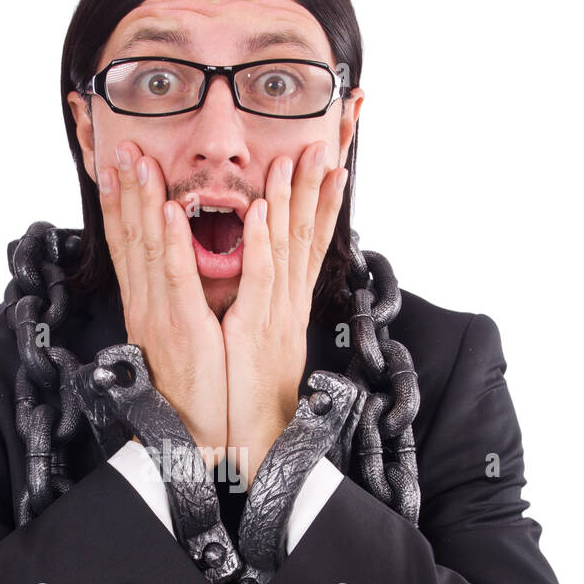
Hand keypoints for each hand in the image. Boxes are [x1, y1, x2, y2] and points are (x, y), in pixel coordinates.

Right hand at [97, 142, 227, 470]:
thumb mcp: (181, 343)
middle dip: (125, 191)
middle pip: (131, 239)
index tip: (116, 169)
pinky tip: (169, 212)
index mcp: (148, 309)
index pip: (130, 247)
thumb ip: (175, 309)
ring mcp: (162, 317)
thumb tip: (174, 282)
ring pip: (148, 249)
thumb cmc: (194, 394)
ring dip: (143, 202)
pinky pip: (177, 279)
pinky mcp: (184, 330)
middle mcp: (148, 307)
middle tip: (119, 147)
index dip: (121, 206)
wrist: (194, 440)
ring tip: (139, 162)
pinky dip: (171, 244)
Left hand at [223, 142, 347, 487]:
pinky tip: (258, 211)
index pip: (310, 246)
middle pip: (307, 237)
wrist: (255, 438)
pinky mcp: (255, 328)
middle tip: (323, 145)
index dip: (323, 206)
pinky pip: (258, 278)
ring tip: (292, 160)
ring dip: (288, 201)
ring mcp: (275, 314)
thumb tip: (265, 289)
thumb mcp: (261, 344)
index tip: (333, 170)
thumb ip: (264, 310)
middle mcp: (288, 305)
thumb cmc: (250, 394)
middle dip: (315, 189)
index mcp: (288, 307)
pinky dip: (259, 243)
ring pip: (286, 247)